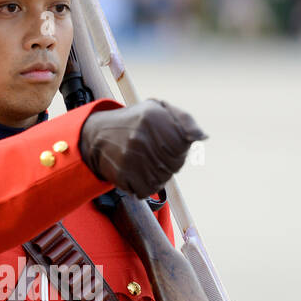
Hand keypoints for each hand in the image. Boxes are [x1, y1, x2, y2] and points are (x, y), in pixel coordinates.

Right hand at [80, 97, 206, 199]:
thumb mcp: (158, 110)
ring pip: (162, 180)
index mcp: (154, 116)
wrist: (97, 135)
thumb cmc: (135, 122)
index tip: (170, 145)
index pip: (185, 144)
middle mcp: (142, 136)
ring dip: (158, 177)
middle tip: (156, 156)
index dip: (181, 149)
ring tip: (146, 165)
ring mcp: (131, 156)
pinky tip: (138, 175)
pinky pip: (147, 191)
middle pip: (175, 164)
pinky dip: (145, 187)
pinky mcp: (122, 173)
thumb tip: (202, 136)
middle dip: (170, 163)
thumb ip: (184, 120)